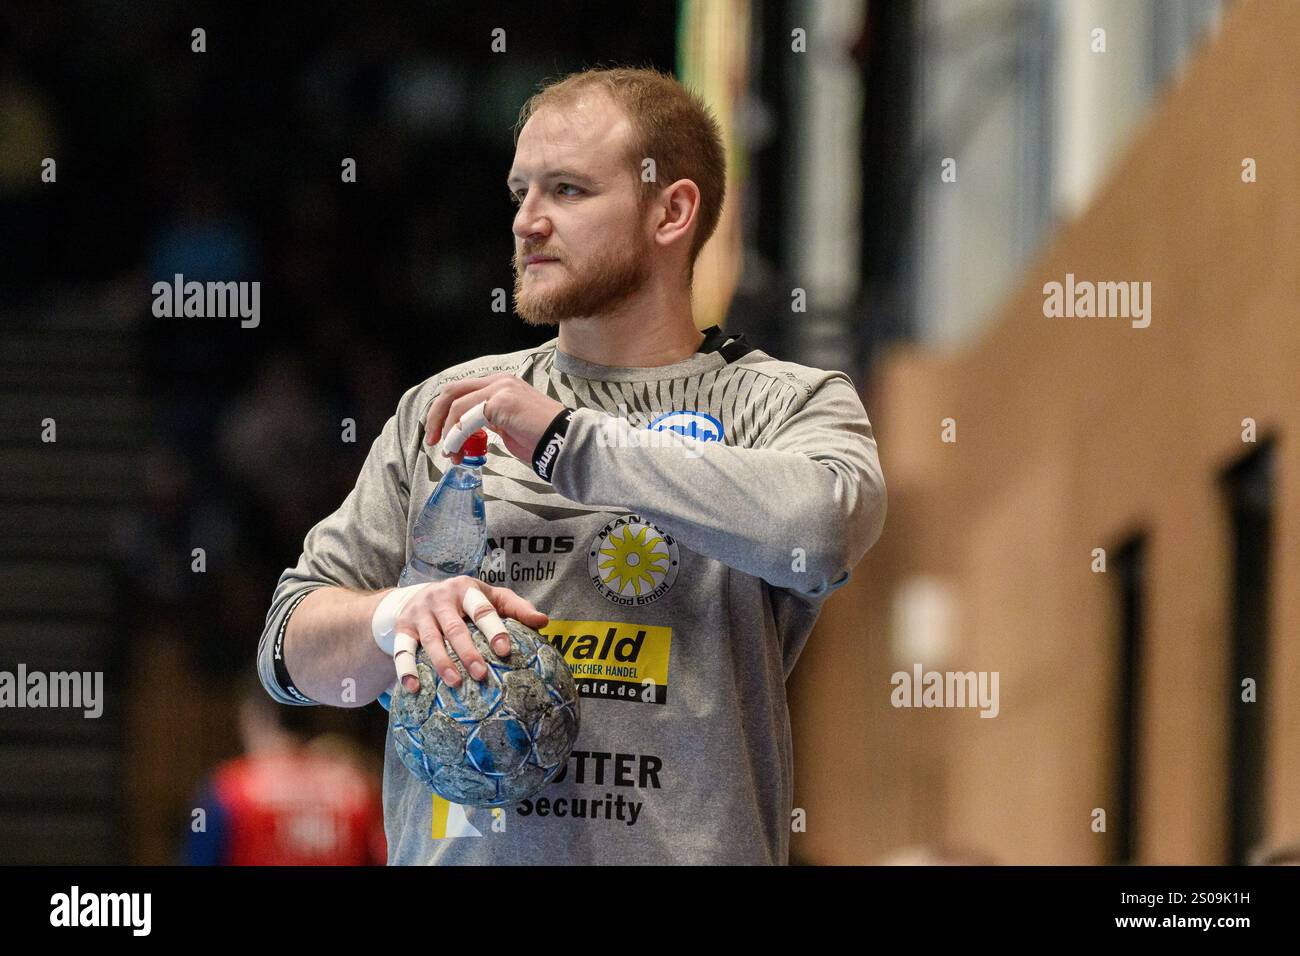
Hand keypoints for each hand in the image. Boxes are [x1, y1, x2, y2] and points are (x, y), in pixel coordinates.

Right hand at [391, 578, 548, 693]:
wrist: (415, 596)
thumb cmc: (464, 602)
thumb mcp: (490, 596)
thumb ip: (516, 607)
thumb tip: (543, 622)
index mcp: (465, 589)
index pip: (482, 609)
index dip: (494, 630)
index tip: (505, 651)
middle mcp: (440, 598)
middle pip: (455, 628)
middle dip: (467, 652)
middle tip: (481, 674)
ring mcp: (419, 614)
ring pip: (430, 640)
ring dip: (442, 662)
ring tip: (455, 683)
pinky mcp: (402, 629)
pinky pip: (402, 650)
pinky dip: (406, 669)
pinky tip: (413, 688)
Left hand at [424, 373, 565, 464]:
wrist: (564, 441)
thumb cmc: (540, 438)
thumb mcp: (507, 425)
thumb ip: (487, 421)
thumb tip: (467, 432)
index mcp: (500, 384)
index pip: (460, 392)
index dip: (443, 413)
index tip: (441, 437)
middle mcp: (498, 381)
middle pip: (451, 391)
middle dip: (436, 417)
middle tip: (434, 440)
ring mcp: (500, 389)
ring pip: (456, 404)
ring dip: (447, 431)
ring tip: (450, 453)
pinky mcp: (501, 402)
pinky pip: (466, 417)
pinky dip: (456, 435)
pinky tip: (459, 450)